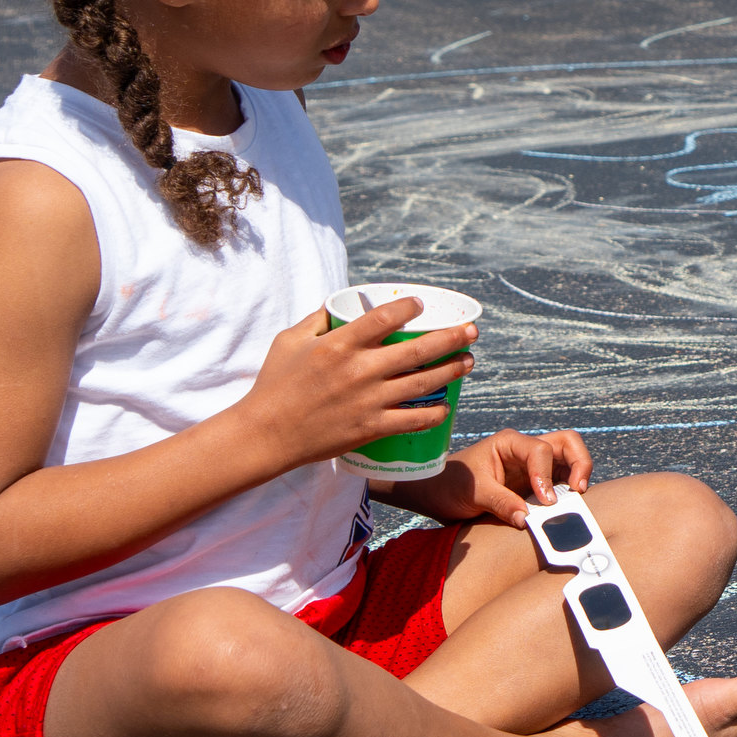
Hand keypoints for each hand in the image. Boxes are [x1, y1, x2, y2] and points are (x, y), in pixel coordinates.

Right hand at [233, 299, 474, 475]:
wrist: (265, 435)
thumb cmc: (275, 384)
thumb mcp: (290, 340)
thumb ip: (318, 320)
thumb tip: (341, 302)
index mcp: (338, 345)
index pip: (385, 318)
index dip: (410, 308)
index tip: (422, 305)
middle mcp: (359, 371)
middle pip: (418, 350)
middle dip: (452, 337)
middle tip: (471, 330)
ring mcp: (368, 401)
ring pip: (424, 383)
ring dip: (453, 370)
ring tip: (469, 361)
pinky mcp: (371, 428)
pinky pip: (413, 420)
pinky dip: (435, 413)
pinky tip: (447, 405)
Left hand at [400, 427, 594, 526]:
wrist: (436, 493)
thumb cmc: (449, 486)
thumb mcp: (473, 495)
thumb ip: (501, 503)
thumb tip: (528, 519)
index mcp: (509, 443)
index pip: (541, 451)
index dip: (547, 476)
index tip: (546, 502)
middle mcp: (525, 449)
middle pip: (568, 443)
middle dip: (580, 463)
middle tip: (579, 490)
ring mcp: (532, 465)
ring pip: (569, 459)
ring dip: (578, 476)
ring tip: (576, 499)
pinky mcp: (534, 482)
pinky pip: (561, 480)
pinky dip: (569, 491)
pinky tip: (565, 507)